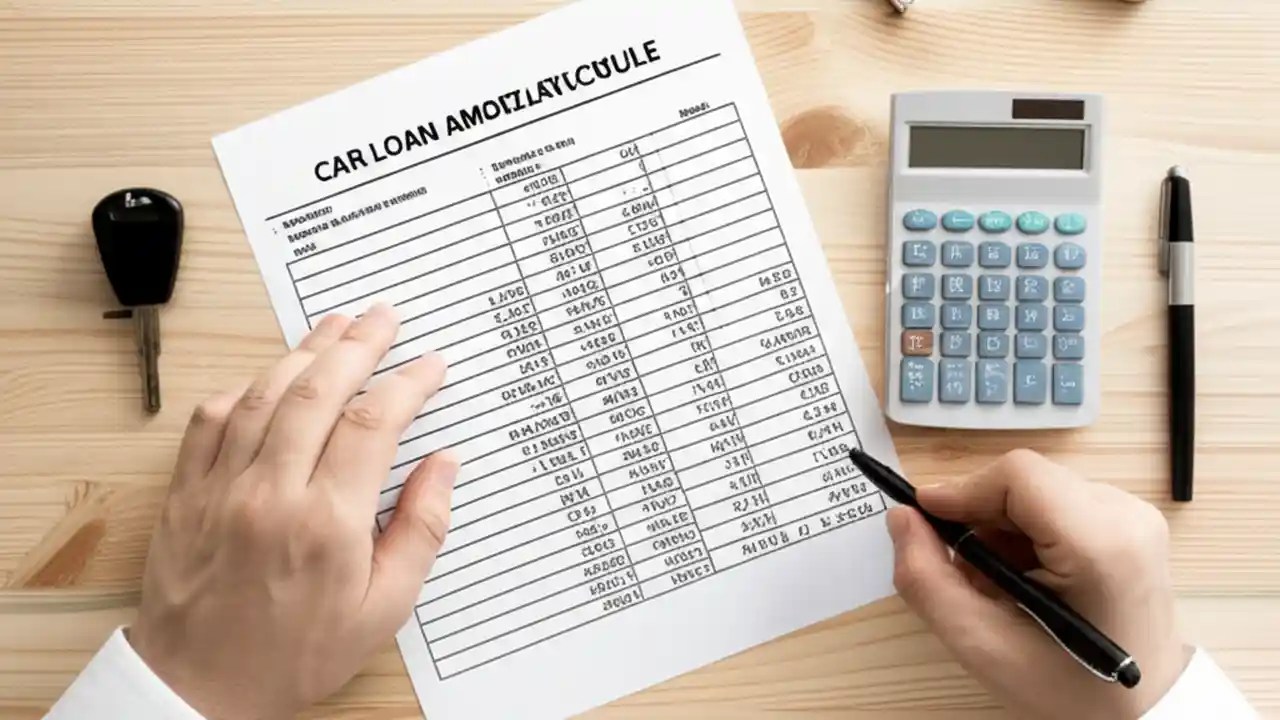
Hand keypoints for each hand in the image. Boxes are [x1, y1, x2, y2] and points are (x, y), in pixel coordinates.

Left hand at [128, 304, 457, 719]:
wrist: (200, 687)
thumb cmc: (295, 654)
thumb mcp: (382, 609)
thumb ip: (420, 531)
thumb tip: (443, 466)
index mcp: (326, 524)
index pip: (374, 425)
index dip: (408, 383)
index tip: (430, 366)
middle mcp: (271, 494)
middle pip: (319, 392)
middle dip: (358, 345)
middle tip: (384, 316)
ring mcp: (221, 488)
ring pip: (266, 394)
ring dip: (305, 351)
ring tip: (336, 325)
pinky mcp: (186, 492)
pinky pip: (212, 419)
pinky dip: (245, 387)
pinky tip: (270, 375)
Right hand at [888, 449, 1188, 719]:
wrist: (1144, 712)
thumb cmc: (1070, 689)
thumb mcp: (983, 646)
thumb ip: (928, 580)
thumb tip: (901, 517)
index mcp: (1101, 546)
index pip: (1018, 476)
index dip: (963, 490)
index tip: (927, 520)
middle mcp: (1126, 517)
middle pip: (1025, 481)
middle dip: (982, 519)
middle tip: (967, 574)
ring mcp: (1135, 517)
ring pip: (1037, 490)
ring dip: (1002, 529)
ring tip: (999, 586)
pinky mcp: (1132, 522)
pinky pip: (1059, 502)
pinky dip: (1028, 533)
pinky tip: (1028, 578)